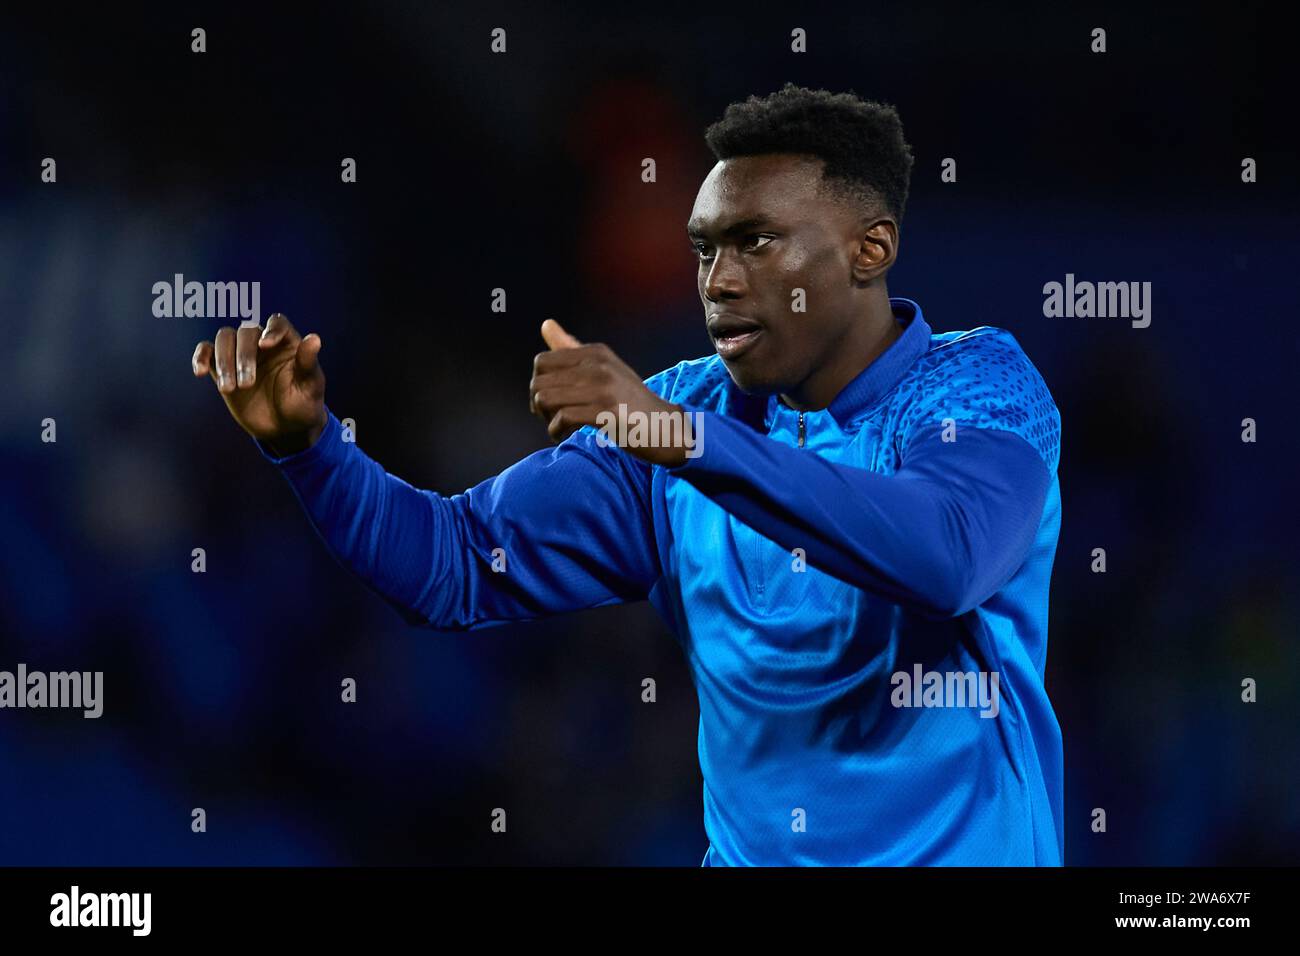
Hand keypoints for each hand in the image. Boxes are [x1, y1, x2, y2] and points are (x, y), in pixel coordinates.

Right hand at [192, 313, 328, 455]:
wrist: (285, 428)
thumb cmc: (303, 405)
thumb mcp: (311, 387)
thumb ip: (308, 363)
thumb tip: (314, 338)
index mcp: (287, 343)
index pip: (277, 323)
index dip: (270, 330)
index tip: (266, 346)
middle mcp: (263, 343)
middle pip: (246, 332)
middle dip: (244, 356)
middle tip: (247, 385)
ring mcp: (241, 354)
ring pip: (225, 339)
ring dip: (223, 361)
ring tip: (228, 389)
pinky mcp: (223, 368)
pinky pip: (207, 351)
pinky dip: (200, 357)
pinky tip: (199, 372)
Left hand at [529, 320, 692, 467]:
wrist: (664, 426)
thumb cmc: (630, 400)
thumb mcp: (604, 368)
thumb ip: (572, 349)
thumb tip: (546, 323)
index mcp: (596, 352)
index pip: (542, 361)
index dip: (538, 384)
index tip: (550, 400)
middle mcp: (598, 366)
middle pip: (539, 382)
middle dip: (538, 404)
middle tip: (552, 416)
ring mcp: (603, 389)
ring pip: (546, 399)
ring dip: (546, 418)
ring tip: (557, 426)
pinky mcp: (606, 413)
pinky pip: (563, 418)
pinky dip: (556, 430)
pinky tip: (563, 434)